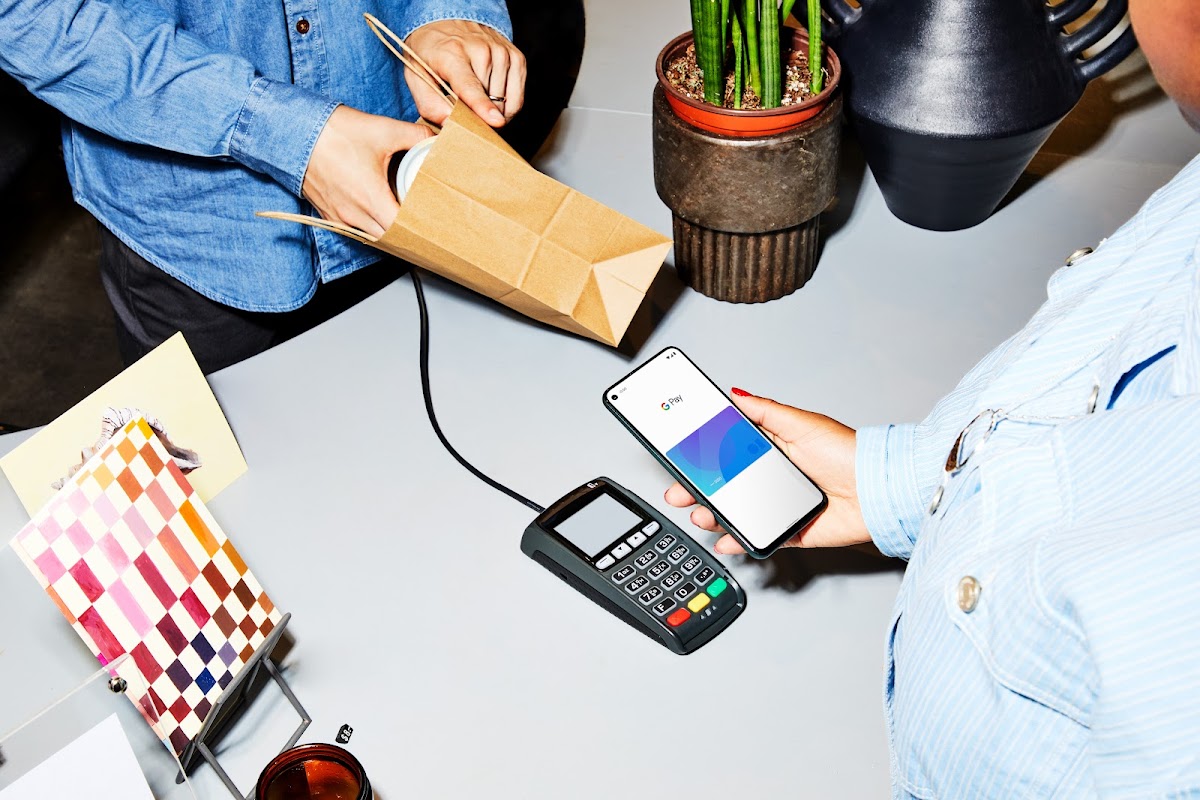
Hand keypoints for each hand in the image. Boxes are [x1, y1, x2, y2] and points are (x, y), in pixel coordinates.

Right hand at [302, 105, 431, 237]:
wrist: (293, 130)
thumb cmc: (334, 132)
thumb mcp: (383, 129)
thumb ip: (416, 135)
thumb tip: (435, 140)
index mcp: (370, 199)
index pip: (403, 230)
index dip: (420, 228)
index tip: (433, 221)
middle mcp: (354, 215)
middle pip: (390, 239)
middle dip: (408, 232)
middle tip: (424, 220)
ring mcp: (339, 217)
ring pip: (372, 236)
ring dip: (388, 230)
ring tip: (404, 217)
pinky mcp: (328, 213)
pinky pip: (354, 229)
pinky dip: (369, 225)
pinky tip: (379, 211)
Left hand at [404, 19, 525, 126]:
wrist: (446, 20)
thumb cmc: (430, 52)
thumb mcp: (416, 76)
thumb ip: (429, 104)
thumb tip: (450, 124)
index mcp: (452, 54)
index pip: (469, 85)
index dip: (482, 106)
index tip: (496, 121)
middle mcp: (481, 49)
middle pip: (490, 102)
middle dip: (479, 116)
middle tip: (465, 107)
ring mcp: (501, 52)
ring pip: (506, 103)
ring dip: (493, 110)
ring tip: (476, 99)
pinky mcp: (516, 57)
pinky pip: (518, 98)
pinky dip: (507, 105)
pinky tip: (492, 98)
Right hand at [664, 390, 869, 554]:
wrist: (879, 492)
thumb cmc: (848, 454)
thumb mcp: (801, 424)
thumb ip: (765, 412)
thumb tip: (736, 395)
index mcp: (774, 450)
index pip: (729, 453)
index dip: (704, 458)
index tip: (683, 461)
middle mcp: (774, 478)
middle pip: (726, 486)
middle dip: (698, 490)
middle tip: (680, 492)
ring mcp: (780, 506)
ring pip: (737, 513)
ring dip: (714, 516)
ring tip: (703, 515)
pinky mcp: (792, 530)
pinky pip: (760, 538)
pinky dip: (740, 542)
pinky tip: (726, 540)